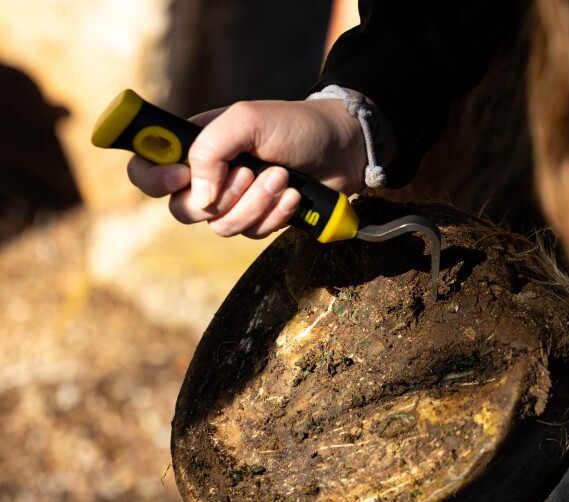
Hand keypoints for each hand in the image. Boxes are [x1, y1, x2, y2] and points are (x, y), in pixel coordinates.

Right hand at [127, 99, 367, 238]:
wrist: (343, 148)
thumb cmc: (294, 126)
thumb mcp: (247, 122)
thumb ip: (209, 150)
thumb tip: (198, 197)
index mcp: (194, 145)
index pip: (146, 167)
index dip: (152, 180)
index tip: (180, 178)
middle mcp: (208, 175)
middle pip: (182, 210)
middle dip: (223, 196)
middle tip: (251, 173)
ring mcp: (235, 201)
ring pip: (221, 227)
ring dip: (255, 204)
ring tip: (282, 178)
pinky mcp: (260, 219)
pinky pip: (251, 234)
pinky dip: (274, 216)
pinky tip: (293, 196)